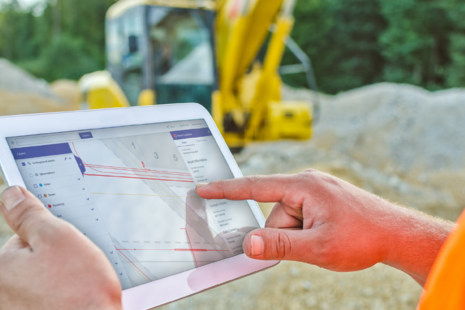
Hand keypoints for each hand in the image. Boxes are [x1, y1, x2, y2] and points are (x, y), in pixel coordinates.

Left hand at [0, 187, 121, 309]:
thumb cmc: (80, 291)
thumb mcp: (58, 238)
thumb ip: (31, 214)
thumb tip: (12, 195)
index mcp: (2, 267)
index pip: (22, 237)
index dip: (49, 235)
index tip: (65, 242)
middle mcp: (3, 293)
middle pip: (31, 261)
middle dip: (54, 259)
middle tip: (78, 265)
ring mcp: (18, 308)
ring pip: (43, 281)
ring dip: (61, 278)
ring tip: (82, 284)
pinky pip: (49, 299)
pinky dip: (64, 295)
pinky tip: (79, 297)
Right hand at [196, 170, 453, 285]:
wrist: (397, 233)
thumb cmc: (362, 236)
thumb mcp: (317, 246)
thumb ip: (279, 245)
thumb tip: (247, 244)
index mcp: (303, 186)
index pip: (256, 186)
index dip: (226, 190)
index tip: (203, 188)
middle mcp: (308, 182)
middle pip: (275, 214)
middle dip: (286, 235)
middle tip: (312, 245)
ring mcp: (316, 190)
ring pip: (289, 219)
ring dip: (299, 235)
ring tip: (326, 240)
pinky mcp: (322, 199)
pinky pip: (301, 216)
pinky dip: (306, 231)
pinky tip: (327, 235)